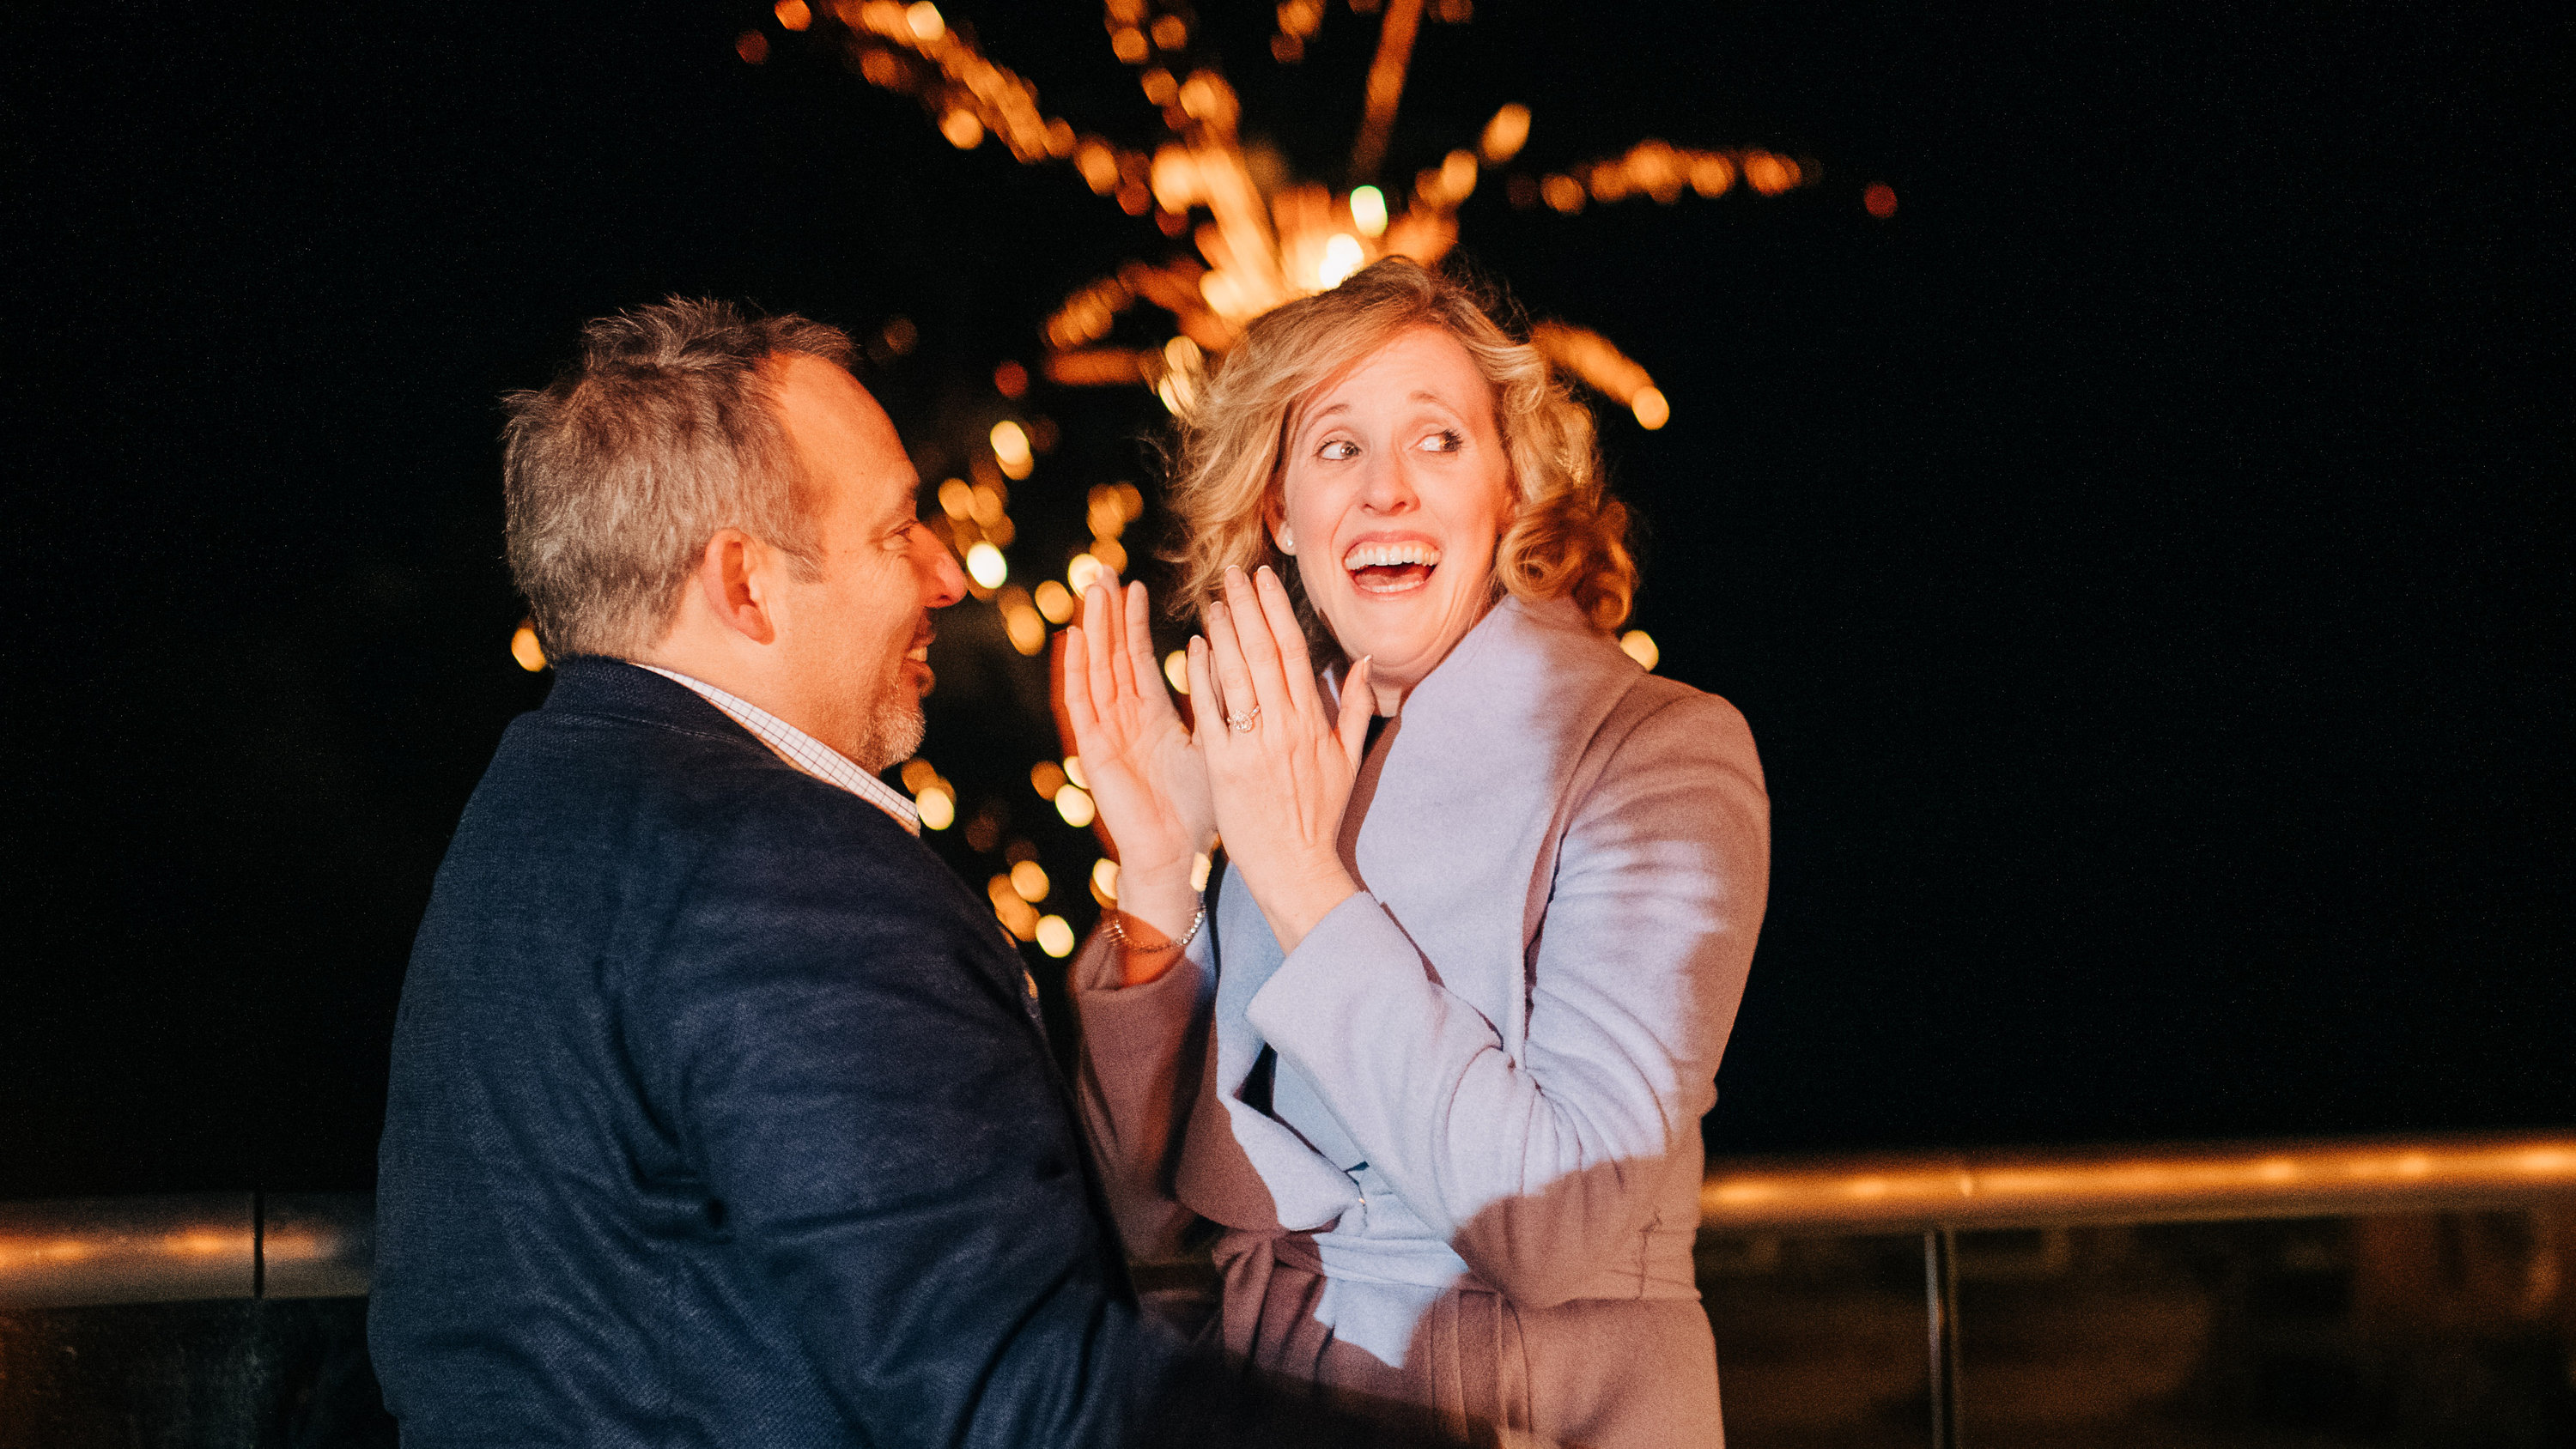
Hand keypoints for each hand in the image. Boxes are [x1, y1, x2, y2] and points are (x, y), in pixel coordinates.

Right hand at [1059, 579, 1214, 960]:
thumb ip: (1218, 705)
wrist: (1173, 855)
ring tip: (1089, 593)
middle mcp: (1123, 719)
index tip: (1135, 587)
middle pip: (1111, 657)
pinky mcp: (1094, 752)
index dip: (1134, 624)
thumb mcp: (1213, 744)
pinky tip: (1073, 642)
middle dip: (1107, 615)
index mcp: (1150, 717)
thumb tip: (1233, 667)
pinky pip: (1081, 706)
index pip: (1138, 660)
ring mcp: (1106, 733)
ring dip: (1092, 632)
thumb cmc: (1196, 807)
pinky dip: (1075, 673)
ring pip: (1096, 671)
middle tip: (1101, 572)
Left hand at [1189, 565, 1375, 954]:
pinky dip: (1201, 676)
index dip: (1278, 610)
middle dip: (1246, 608)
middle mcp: (1282, 728)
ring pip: (1236, 676)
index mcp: (1312, 723)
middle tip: (1231, 573)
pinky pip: (1209, 712)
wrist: (1294, 867)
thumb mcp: (1349, 760)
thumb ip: (1354, 707)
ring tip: (1212, 599)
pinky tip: (1194, 646)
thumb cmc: (1320, 815)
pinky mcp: (1223, 766)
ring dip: (1222, 632)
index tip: (1266, 577)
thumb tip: (1362, 659)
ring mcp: (1251, 746)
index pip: (1294, 652)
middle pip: (1262, 654)